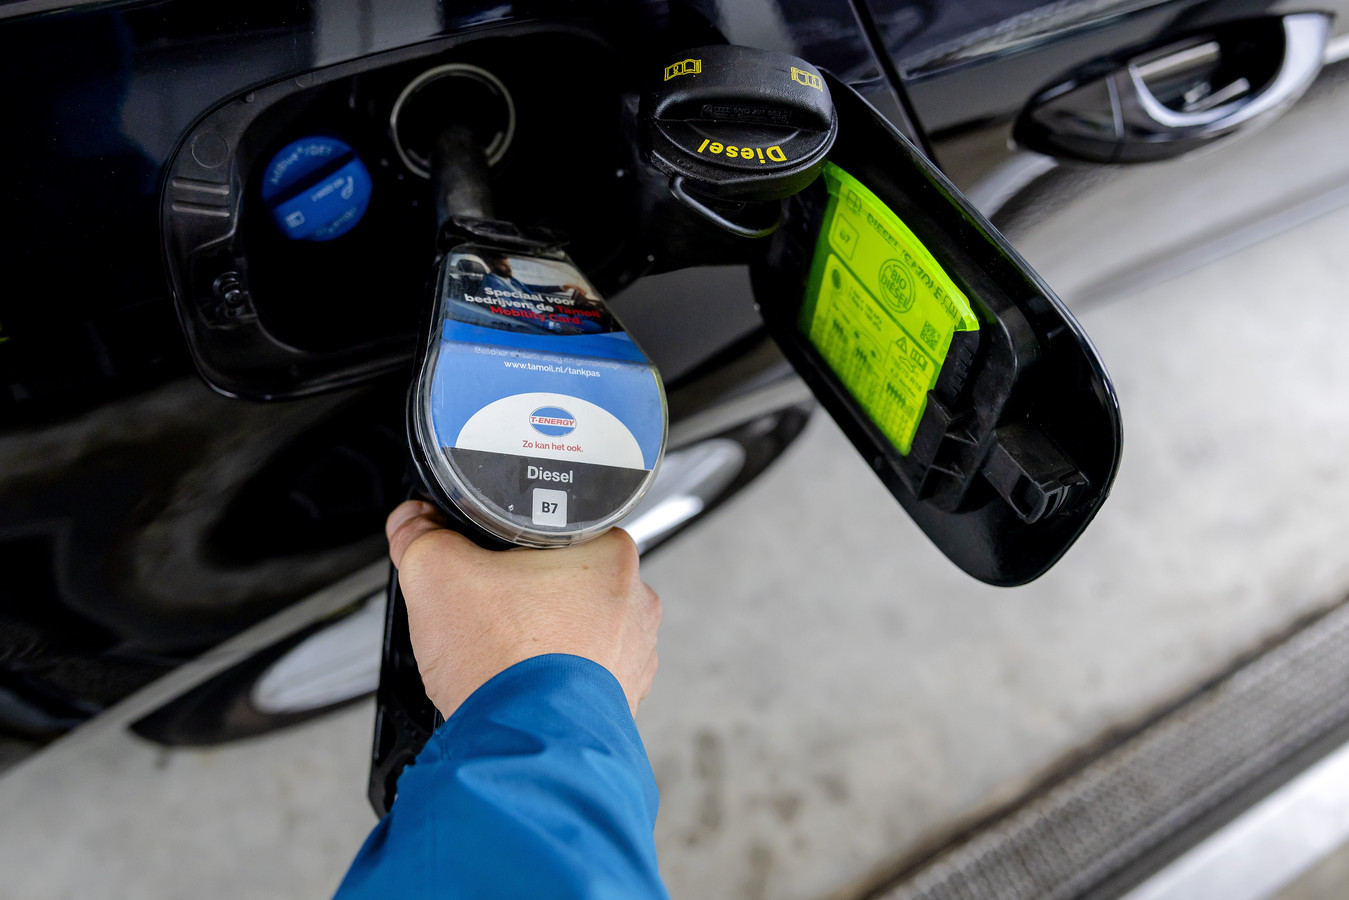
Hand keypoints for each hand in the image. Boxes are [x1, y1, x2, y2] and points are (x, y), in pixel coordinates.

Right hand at [385, 501, 660, 718]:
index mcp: (610, 554)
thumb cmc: (502, 663)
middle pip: (567, 580)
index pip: (557, 528)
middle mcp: (636, 602)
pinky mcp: (623, 698)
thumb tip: (413, 524)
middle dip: (527, 594)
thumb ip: (421, 537)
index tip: (488, 561)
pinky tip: (522, 685)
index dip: (513, 543)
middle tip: (491, 612)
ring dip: (543, 638)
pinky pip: (584, 675)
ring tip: (504, 652)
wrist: (521, 747)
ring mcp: (635, 654)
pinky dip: (555, 678)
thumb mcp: (437, 575)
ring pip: (578, 629)